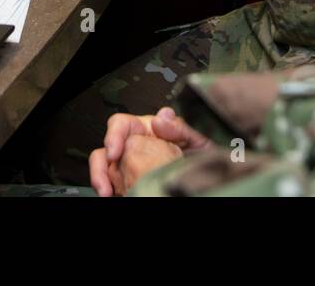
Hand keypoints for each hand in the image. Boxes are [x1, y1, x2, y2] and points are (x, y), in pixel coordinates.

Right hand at [88, 107, 211, 195]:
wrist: (213, 182)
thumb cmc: (207, 156)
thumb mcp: (200, 139)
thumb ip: (182, 127)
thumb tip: (160, 118)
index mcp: (149, 131)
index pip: (122, 125)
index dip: (114, 135)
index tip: (115, 150)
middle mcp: (136, 147)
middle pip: (107, 149)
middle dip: (101, 166)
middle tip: (104, 183)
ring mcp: (131, 167)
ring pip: (106, 169)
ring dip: (101, 179)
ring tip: (107, 192)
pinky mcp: (131, 183)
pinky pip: (115, 186)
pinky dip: (112, 191)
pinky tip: (115, 195)